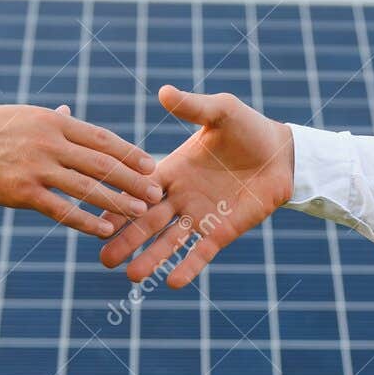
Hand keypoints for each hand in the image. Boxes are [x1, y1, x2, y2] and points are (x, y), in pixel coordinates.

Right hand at [0, 104, 161, 237]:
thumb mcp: (20, 114)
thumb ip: (50, 118)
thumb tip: (69, 111)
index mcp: (52, 121)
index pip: (102, 138)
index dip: (130, 153)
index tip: (151, 165)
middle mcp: (49, 142)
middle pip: (102, 163)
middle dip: (133, 180)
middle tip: (157, 193)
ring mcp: (37, 167)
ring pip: (88, 187)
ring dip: (118, 202)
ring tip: (141, 213)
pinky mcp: (22, 192)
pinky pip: (62, 209)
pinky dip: (86, 221)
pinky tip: (106, 231)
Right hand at [100, 86, 293, 286]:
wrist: (282, 154)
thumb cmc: (249, 129)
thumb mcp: (221, 112)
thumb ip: (193, 107)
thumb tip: (164, 91)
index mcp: (172, 169)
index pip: (137, 187)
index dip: (116, 199)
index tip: (91, 212)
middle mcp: (180, 197)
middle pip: (146, 221)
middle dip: (126, 239)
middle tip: (103, 258)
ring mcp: (199, 216)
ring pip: (169, 242)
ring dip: (151, 259)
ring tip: (131, 277)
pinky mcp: (221, 231)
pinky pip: (201, 252)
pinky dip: (188, 267)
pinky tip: (172, 283)